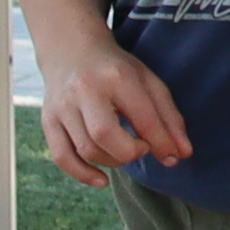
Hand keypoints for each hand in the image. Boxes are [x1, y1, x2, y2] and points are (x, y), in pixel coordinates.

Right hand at [40, 45, 192, 188]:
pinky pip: (62, 157)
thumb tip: (182, 155)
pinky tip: (102, 179)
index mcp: (116, 76)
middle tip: (141, 147)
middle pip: (105, 136)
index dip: (161, 143)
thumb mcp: (148, 83)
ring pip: (86, 150)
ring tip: (123, 151)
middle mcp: (85, 89)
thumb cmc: (116, 70)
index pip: (142, 119)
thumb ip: (169, 118)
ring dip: (112, 162)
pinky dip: (83, 175)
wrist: (71, 50)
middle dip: (130, 153)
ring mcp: (63, 105)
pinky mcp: (48, 119)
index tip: (171, 154)